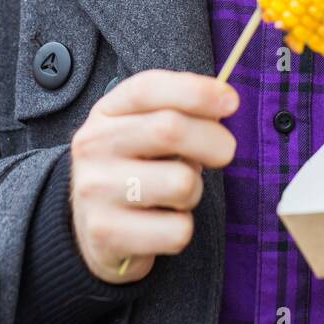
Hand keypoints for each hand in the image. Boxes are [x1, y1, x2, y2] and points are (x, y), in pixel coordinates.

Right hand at [69, 70, 237, 283]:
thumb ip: (178, 110)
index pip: (148, 89)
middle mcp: (93, 147)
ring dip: (194, 192)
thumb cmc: (135, 170)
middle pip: (169, 129)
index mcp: (105, 113)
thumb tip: (225, 100)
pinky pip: (177, 230)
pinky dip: (181, 229)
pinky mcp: (106, 234)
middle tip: (225, 152)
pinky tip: (161, 225)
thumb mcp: (142, 130)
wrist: (92, 231)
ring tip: (176, 196)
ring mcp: (95, 191)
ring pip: (181, 184)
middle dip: (214, 140)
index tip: (231, 101)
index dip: (196, 91)